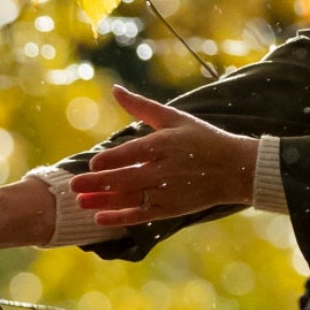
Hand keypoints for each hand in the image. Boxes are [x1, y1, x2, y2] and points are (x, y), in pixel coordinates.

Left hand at [67, 86, 258, 227]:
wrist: (236, 170)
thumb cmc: (202, 139)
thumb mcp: (174, 119)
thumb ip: (142, 107)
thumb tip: (115, 90)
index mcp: (167, 144)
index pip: (136, 153)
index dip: (114, 159)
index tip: (93, 162)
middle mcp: (167, 169)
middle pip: (128, 178)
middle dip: (99, 183)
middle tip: (74, 185)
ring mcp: (169, 191)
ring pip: (131, 198)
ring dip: (104, 202)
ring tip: (80, 201)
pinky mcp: (171, 209)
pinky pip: (141, 215)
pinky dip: (120, 218)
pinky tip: (99, 218)